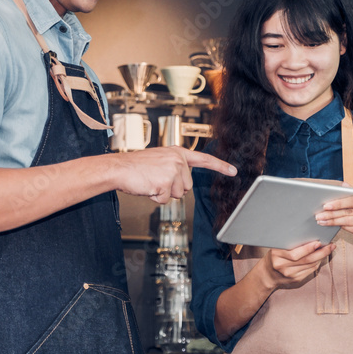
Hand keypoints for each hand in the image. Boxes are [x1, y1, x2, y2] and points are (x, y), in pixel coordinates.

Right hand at [114, 146, 236, 203]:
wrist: (119, 168)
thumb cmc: (136, 166)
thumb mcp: (159, 160)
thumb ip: (174, 167)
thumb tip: (183, 184)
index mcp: (178, 153)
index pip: (203, 160)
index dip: (220, 166)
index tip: (233, 171)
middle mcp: (178, 160)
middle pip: (187, 187)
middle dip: (172, 188)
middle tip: (156, 179)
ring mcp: (172, 171)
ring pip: (178, 195)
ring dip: (163, 193)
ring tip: (150, 181)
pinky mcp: (165, 183)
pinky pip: (164, 200)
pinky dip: (154, 198)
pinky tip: (147, 187)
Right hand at [260, 241, 334, 289]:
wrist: (267, 275)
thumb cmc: (274, 257)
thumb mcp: (277, 248)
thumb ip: (289, 243)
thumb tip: (309, 236)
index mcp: (276, 255)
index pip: (295, 253)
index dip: (308, 248)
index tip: (318, 242)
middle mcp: (282, 266)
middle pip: (306, 260)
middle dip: (320, 252)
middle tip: (330, 246)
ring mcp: (289, 274)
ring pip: (310, 265)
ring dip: (321, 257)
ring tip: (328, 249)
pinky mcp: (296, 280)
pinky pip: (310, 270)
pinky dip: (317, 263)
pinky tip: (320, 257)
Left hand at [315, 184, 352, 262]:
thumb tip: (343, 185)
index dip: (339, 203)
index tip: (325, 205)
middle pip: (350, 211)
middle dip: (332, 213)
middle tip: (319, 215)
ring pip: (349, 221)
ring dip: (333, 221)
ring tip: (321, 220)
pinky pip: (352, 229)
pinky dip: (340, 227)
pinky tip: (331, 226)